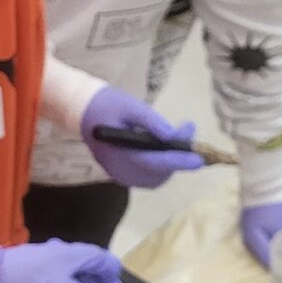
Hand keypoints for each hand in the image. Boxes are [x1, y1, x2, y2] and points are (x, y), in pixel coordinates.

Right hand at [0, 241, 121, 282]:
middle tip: (63, 259)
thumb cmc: (30, 270)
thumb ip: (98, 259)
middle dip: (82, 275)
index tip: (90, 264)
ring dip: (67, 280)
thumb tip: (114, 268)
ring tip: (47, 265)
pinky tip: (39, 278)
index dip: (106, 276)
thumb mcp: (68, 255)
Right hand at [80, 85, 204, 187]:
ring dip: (172, 161)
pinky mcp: (122, 174)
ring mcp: (121, 176)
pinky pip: (149, 176)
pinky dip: (162, 164)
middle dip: (179, 157)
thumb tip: (173, 135)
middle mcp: (121, 171)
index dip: (180, 161)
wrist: (81, 111)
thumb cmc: (105, 105)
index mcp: (121, 154)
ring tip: (181, 134)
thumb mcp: (129, 105)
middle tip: (188, 130)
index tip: (199, 158)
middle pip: (160, 173)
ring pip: (157, 177)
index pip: (156, 163)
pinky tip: (165, 144)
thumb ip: (151, 121)